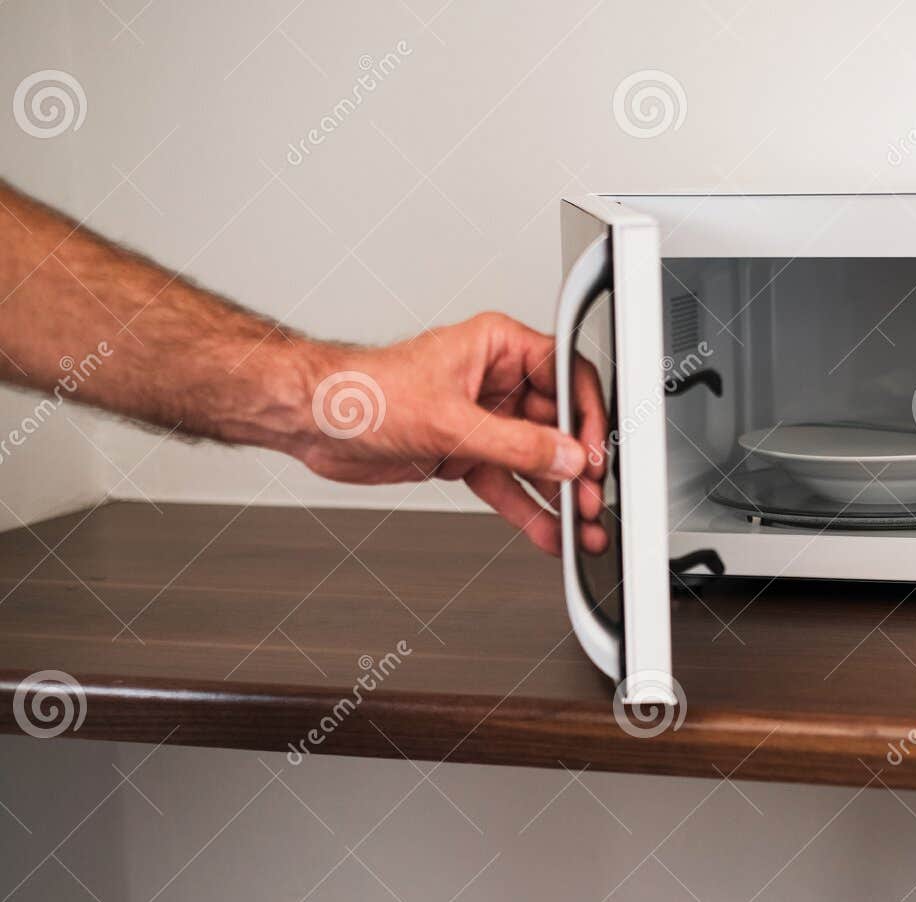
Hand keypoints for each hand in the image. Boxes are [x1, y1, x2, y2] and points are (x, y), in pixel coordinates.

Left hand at [293, 312, 609, 554]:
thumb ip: (515, 444)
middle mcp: (496, 381)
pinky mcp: (466, 453)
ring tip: (581, 527)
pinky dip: (526, 510)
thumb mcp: (449, 421)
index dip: (587, 417)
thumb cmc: (363, 393)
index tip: (594, 456)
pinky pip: (508, 484)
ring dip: (558, 497)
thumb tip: (566, 459)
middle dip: (576, 469)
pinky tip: (547, 531)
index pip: (567, 375)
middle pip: (558, 426)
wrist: (312, 421)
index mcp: (497, 347)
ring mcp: (483, 419)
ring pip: (535, 462)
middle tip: (590, 502)